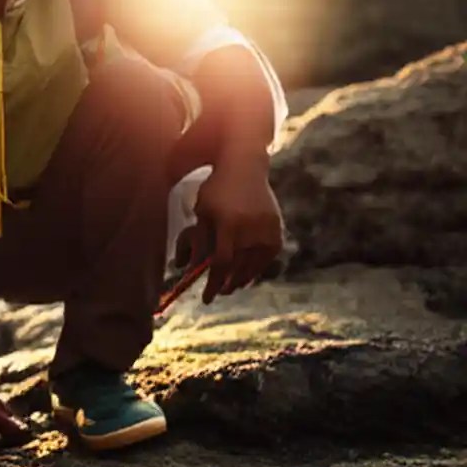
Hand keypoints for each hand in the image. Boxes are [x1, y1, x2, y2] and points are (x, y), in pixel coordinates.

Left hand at [186, 156, 283, 303]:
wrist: (245, 167)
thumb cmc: (216, 190)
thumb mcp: (201, 213)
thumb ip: (198, 242)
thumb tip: (190, 270)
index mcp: (229, 225)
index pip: (221, 264)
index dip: (212, 284)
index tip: (205, 298)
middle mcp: (251, 230)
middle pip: (238, 269)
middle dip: (226, 284)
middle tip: (217, 293)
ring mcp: (268, 230)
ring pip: (254, 266)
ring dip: (241, 279)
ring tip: (231, 286)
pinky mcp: (277, 231)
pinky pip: (266, 258)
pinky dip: (256, 268)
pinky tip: (247, 274)